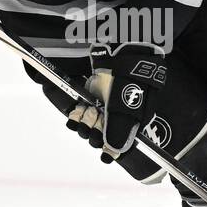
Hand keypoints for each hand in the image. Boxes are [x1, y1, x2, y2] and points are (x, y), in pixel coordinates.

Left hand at [65, 43, 166, 161]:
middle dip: (94, 132)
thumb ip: (119, 129)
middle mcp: (119, 116)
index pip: (120, 143)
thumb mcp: (124, 106)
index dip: (110, 149)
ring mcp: (105, 106)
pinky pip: (83, 111)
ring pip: (90, 125)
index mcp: (132, 121)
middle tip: (93, 122)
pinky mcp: (94, 96)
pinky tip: (74, 115)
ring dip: (84, 123)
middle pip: (102, 135)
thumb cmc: (127, 78)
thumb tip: (115, 151)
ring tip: (84, 114)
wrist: (119, 52)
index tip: (103, 155)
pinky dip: (77, 115)